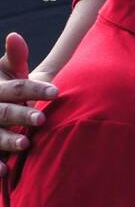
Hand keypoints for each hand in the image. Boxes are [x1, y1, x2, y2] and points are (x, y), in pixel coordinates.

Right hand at [1, 33, 58, 172]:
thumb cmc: (4, 90)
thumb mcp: (7, 73)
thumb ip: (15, 58)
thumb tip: (14, 35)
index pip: (16, 87)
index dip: (35, 89)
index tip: (57, 91)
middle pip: (3, 112)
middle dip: (21, 115)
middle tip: (42, 120)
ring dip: (7, 140)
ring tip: (25, 145)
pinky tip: (5, 171)